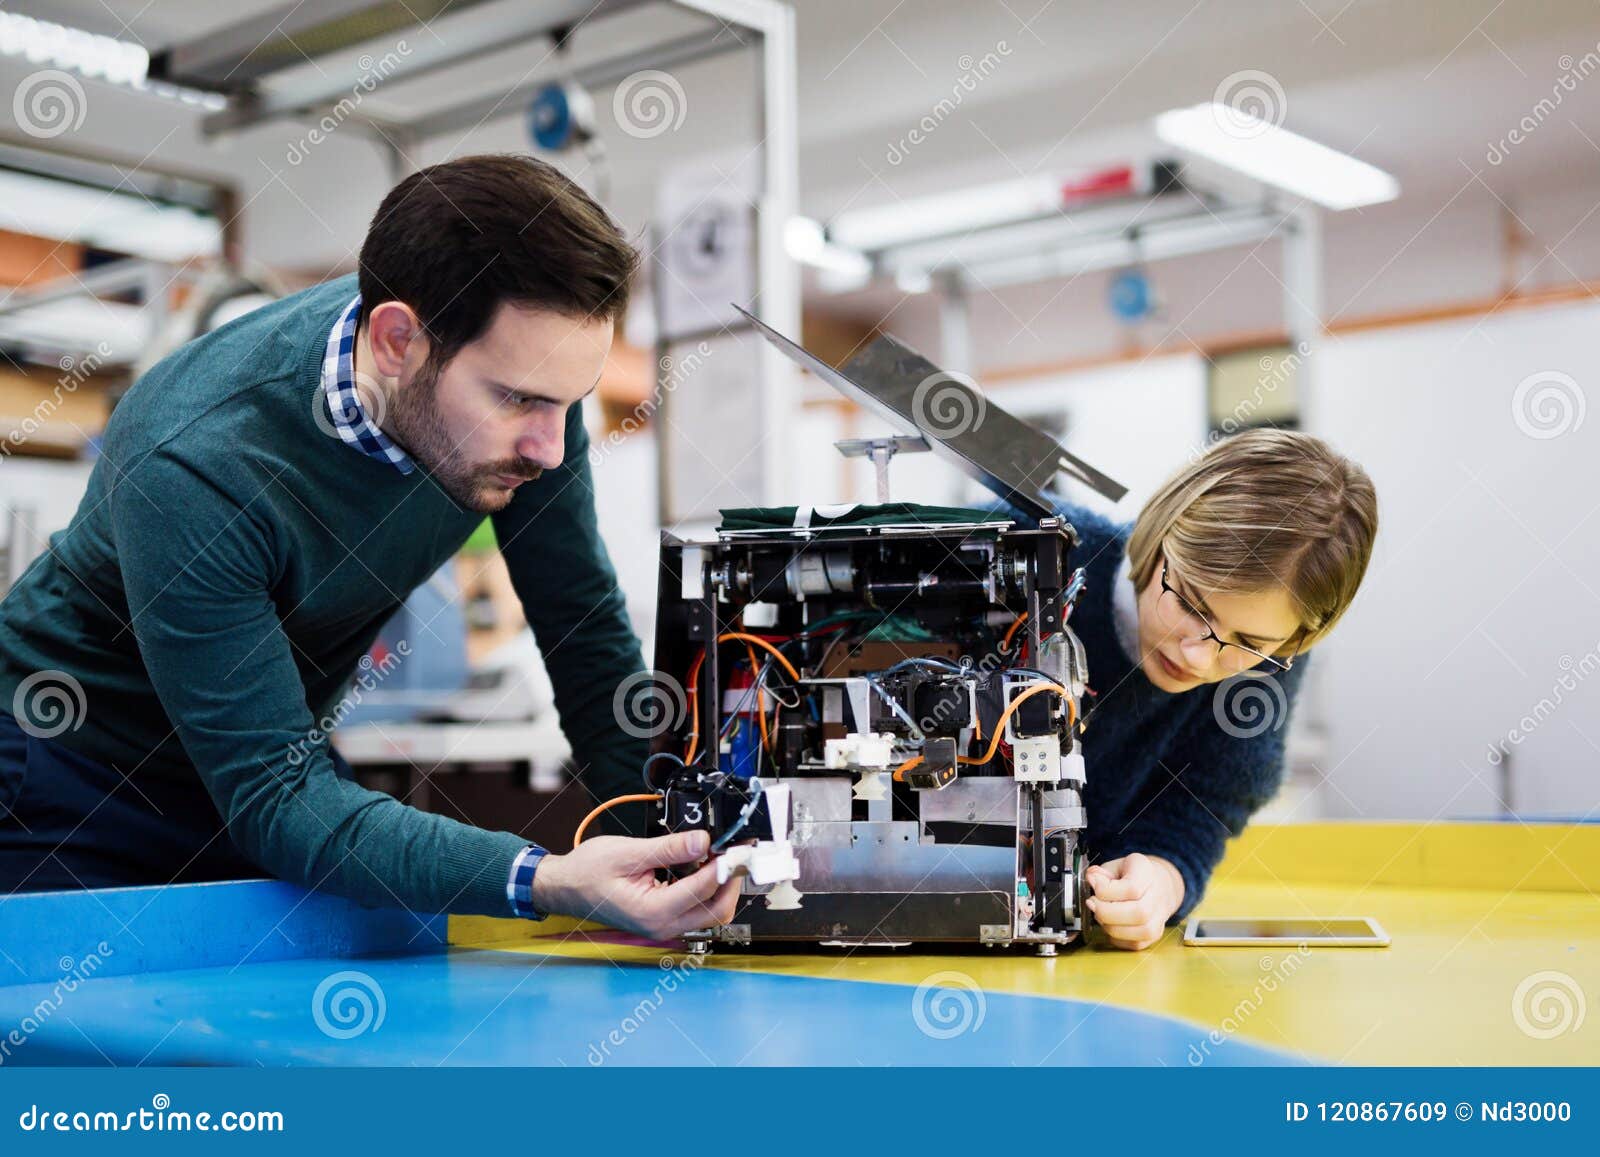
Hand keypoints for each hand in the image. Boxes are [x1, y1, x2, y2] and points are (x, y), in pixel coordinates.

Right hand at [530, 829, 741, 941]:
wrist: (565, 887)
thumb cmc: (587, 872)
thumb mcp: (630, 852)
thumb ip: (670, 848)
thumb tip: (703, 841)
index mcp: (653, 912)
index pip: (704, 889)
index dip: (724, 864)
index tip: (735, 843)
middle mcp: (662, 927)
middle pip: (717, 910)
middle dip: (731, 880)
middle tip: (735, 850)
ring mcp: (663, 927)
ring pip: (711, 912)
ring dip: (722, 885)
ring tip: (719, 854)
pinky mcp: (664, 920)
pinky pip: (697, 909)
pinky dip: (707, 889)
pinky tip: (703, 865)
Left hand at [1084, 852, 1184, 950]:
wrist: (1158, 883)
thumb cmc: (1131, 874)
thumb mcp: (1115, 865)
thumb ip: (1101, 872)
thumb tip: (1092, 878)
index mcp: (1146, 872)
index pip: (1131, 888)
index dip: (1106, 891)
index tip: (1093, 885)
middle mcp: (1158, 895)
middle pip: (1139, 913)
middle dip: (1107, 912)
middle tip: (1093, 904)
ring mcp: (1160, 917)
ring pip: (1140, 932)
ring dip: (1112, 927)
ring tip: (1101, 915)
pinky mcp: (1156, 933)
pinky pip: (1136, 943)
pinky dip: (1118, 938)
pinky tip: (1110, 925)